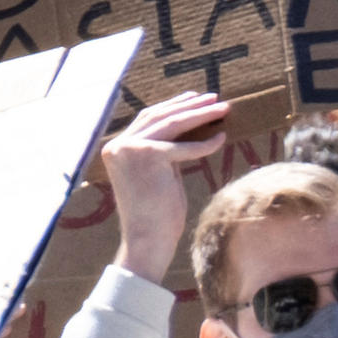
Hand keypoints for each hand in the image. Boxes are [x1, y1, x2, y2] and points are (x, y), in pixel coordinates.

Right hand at [98, 90, 235, 292]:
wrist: (147, 240)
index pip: (147, 118)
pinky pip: (183, 147)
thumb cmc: (156, 215)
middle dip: (190, 106)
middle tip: (215, 98)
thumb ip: (164, 152)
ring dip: (199, 114)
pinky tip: (221, 138)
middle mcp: (118, 146)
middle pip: (159, 116)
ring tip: (222, 108)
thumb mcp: (158, 175)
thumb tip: (188, 131)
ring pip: (171, 123)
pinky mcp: (147, 156)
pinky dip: (204, 143)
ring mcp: (129, 149)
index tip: (195, 98)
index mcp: (116, 148)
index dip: (173, 106)